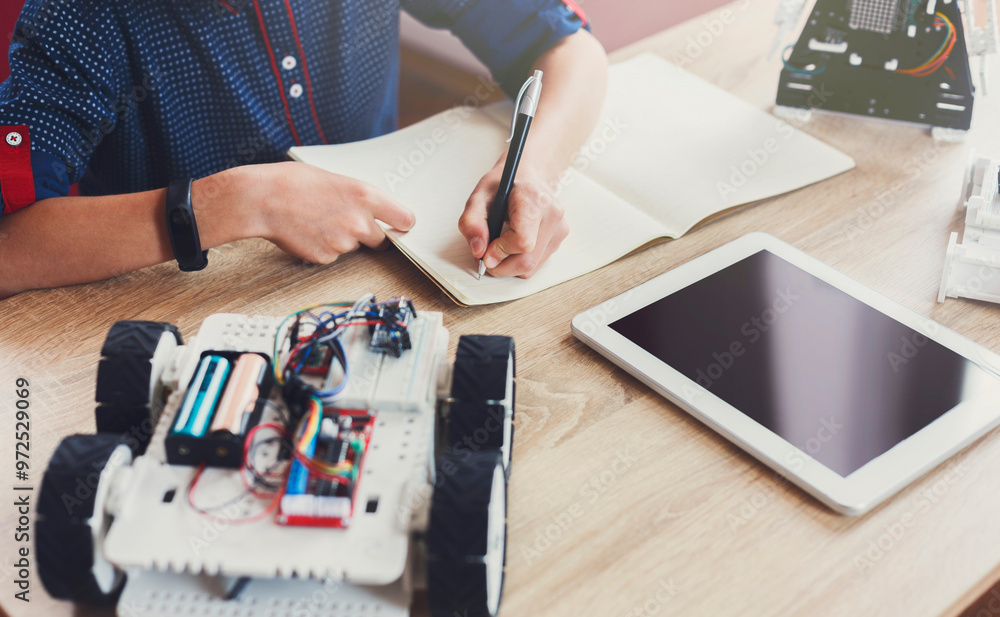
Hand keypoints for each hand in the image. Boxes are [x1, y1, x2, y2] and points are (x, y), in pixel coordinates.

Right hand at [228, 162, 415, 264]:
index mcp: (365, 196)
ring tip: (315, 219)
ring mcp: (343, 243)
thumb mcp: (334, 179)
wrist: (261, 200)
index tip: (402, 227)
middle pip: (380, 240)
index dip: (402, 225)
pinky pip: (331, 255)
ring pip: (352, 246)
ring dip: (341, 238)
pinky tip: (306, 231)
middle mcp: (359, 222)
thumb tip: (371, 209)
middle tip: (347, 222)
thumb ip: (357, 196)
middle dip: (369, 235)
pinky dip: (322, 247)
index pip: (404, 219)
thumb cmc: (292, 182)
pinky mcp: (326, 258)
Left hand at [458, 161, 567, 277]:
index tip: (485, 251)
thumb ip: (472, 222)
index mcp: (533, 198)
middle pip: (527, 261)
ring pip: (532, 267)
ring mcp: (560, 227)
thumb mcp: (479, 195)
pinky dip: (520, 262)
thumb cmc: (504, 183)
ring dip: (509, 266)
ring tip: (498, 248)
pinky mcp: (560, 238)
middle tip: (486, 257)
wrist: (528, 174)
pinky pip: (537, 264)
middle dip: (501, 266)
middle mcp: (552, 214)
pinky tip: (512, 245)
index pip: (522, 241)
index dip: (500, 252)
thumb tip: (478, 250)